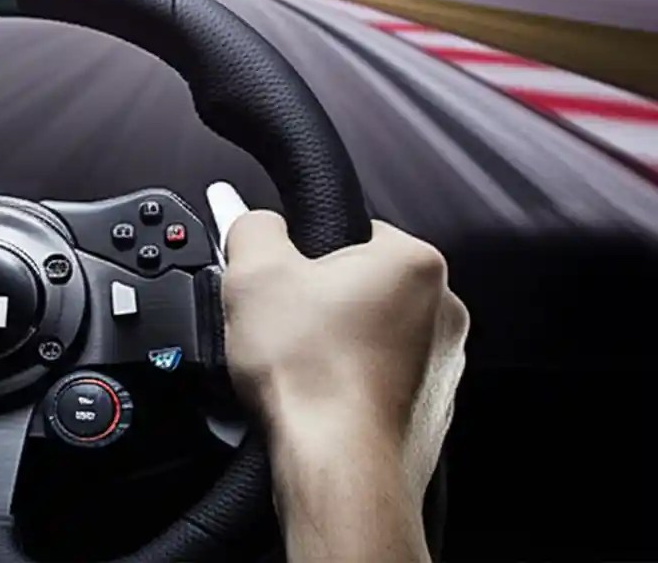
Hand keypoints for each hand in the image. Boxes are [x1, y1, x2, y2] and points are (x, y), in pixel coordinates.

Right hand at [221, 211, 467, 561]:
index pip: (349, 232)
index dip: (301, 256)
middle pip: (360, 286)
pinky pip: (376, 384)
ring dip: (333, 348)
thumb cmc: (311, 378)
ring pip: (369, 337)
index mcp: (413, 262)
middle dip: (318, 304)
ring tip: (295, 371)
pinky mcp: (427, 411)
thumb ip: (252, 229)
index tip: (277, 281)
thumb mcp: (253, 274)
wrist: (339, 472)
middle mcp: (442, 310)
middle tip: (278, 327)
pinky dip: (346, 390)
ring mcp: (441, 366)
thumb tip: (254, 222)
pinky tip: (315, 403)